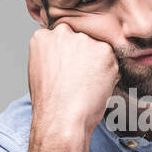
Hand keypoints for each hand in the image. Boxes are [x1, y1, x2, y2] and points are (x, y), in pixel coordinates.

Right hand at [27, 21, 119, 139]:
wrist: (62, 119)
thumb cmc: (50, 102)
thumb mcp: (39, 71)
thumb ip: (52, 54)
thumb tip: (66, 54)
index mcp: (43, 37)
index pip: (62, 38)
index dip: (68, 56)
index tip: (69, 69)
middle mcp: (63, 33)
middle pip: (81, 40)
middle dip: (83, 56)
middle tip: (79, 79)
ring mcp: (84, 40)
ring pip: (97, 49)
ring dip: (97, 64)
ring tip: (87, 85)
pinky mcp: (104, 50)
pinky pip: (112, 60)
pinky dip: (110, 73)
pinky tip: (97, 87)